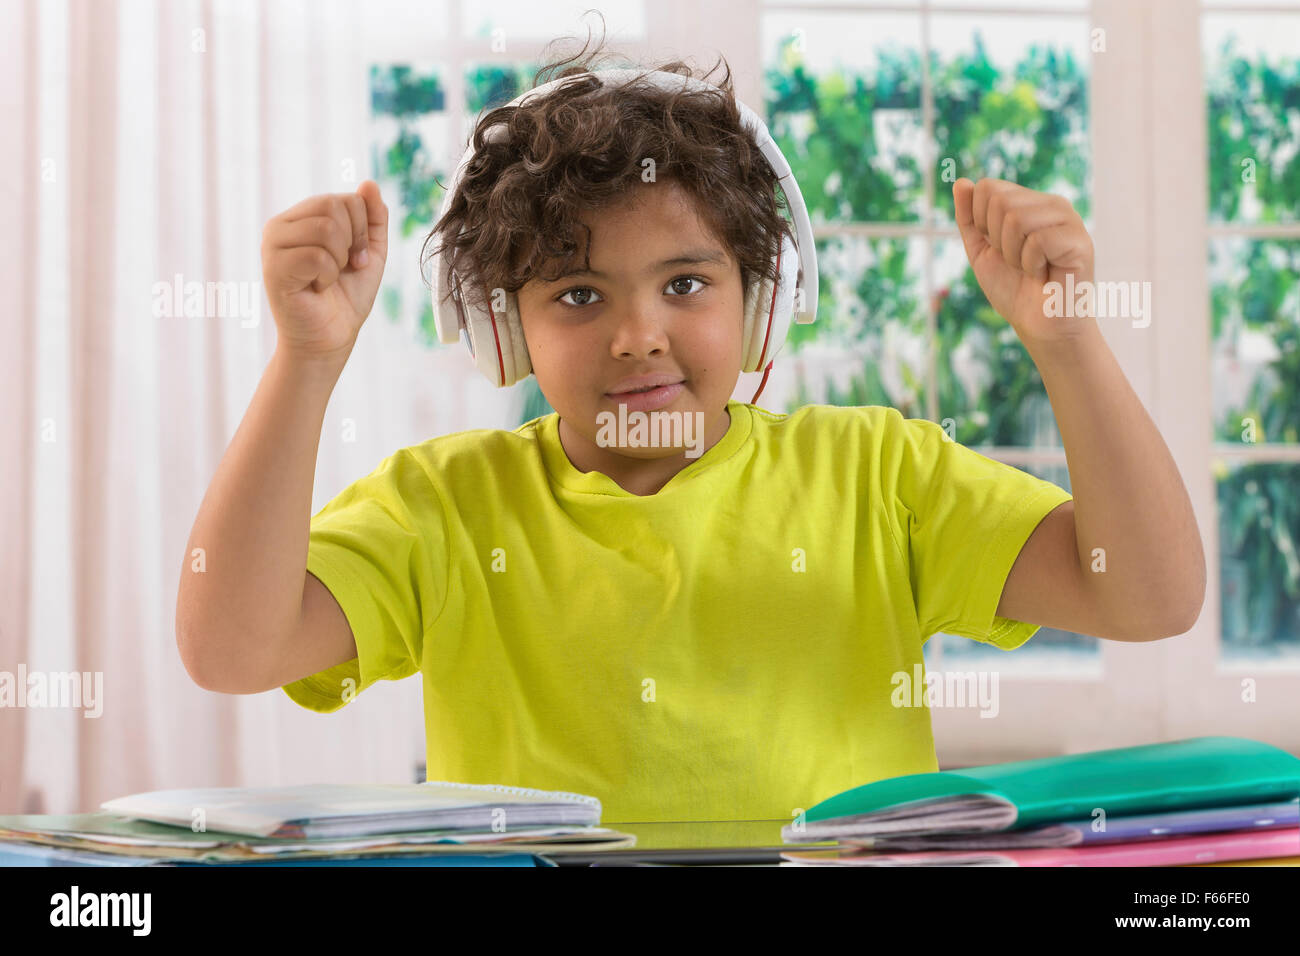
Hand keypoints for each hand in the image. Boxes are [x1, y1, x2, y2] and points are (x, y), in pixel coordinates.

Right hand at [261, 180, 388, 366]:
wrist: (331, 337)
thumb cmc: (347, 297)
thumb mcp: (370, 253)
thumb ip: (372, 219)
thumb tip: (369, 184)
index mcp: (302, 216)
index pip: (344, 199)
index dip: (363, 230)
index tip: (356, 258)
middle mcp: (282, 225)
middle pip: (334, 207)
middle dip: (353, 242)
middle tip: (343, 268)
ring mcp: (272, 244)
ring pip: (325, 228)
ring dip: (338, 261)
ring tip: (326, 278)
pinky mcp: (272, 267)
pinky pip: (316, 256)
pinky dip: (327, 276)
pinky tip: (315, 288)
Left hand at [952, 177, 1095, 347]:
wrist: (1039, 325)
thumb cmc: (1014, 289)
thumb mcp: (981, 250)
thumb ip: (970, 218)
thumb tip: (961, 182)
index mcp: (1030, 203)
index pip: (989, 187)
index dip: (981, 223)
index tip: (998, 247)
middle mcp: (1052, 204)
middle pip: (1000, 201)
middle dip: (997, 241)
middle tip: (1017, 261)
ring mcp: (1069, 219)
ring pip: (1016, 218)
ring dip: (1014, 255)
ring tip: (1031, 268)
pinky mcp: (1080, 240)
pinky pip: (1037, 240)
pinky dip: (1031, 265)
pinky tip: (1045, 274)